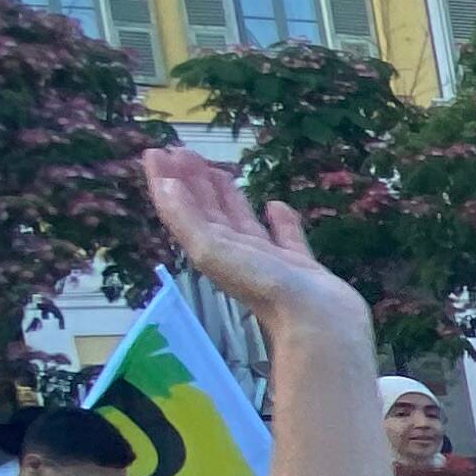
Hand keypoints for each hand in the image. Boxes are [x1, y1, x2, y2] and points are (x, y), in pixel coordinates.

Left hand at [142, 146, 362, 339]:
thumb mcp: (213, 249)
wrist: (317, 324)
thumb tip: (166, 185)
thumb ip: (187, 218)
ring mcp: (268, 260)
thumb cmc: (264, 286)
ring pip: (242, 221)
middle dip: (193, 182)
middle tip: (185, 151)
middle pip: (207, 212)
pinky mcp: (300, 265)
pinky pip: (286, 237)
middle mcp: (234, 254)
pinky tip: (275, 205)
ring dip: (228, 197)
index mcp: (210, 249)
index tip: (157, 151)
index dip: (166, 181)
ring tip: (219, 171)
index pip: (181, 209)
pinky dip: (279, 220)